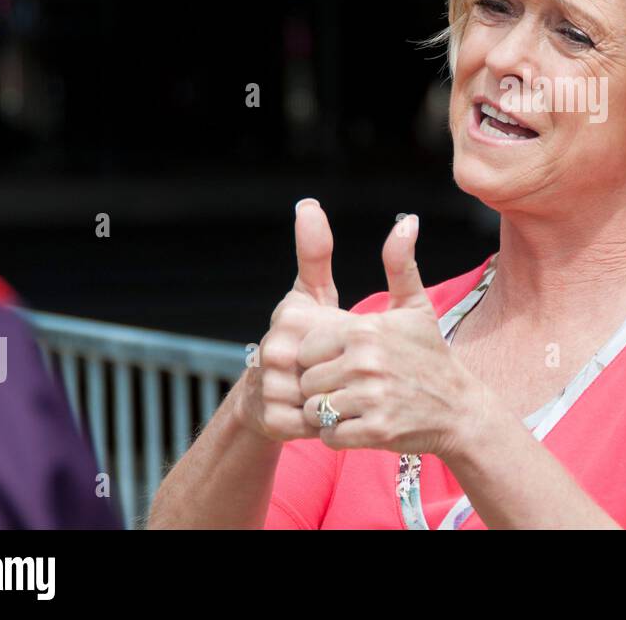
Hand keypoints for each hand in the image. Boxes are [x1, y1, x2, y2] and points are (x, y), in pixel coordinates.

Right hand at [236, 198, 352, 441]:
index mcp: (291, 317)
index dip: (358, 344)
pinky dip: (332, 421)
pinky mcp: (274, 421)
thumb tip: (308, 203)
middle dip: (353, 372)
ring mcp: (271, 386)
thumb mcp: (312, 295)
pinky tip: (328, 413)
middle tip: (348, 373)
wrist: (268, 398)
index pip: (348, 334)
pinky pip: (321, 422)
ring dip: (345, 397)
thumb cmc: (301, 337)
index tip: (347, 348)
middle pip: (341, 365)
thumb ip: (314, 252)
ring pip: (333, 394)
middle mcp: (275, 350)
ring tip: (338, 391)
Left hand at [296, 214, 489, 458]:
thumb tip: (406, 221)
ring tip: (354, 405)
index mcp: (365, 329)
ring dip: (328, 413)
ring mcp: (371, 398)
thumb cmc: (429, 355)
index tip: (343, 363)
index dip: (320, 359)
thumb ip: (401, 264)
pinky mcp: (374, 431)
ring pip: (315, 409)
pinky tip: (362, 423)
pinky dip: (339, 435)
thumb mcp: (415, 307)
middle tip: (349, 387)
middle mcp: (366, 362)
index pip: (307, 348)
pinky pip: (330, 436)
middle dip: (321, 388)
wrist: (459, 408)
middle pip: (306, 381)